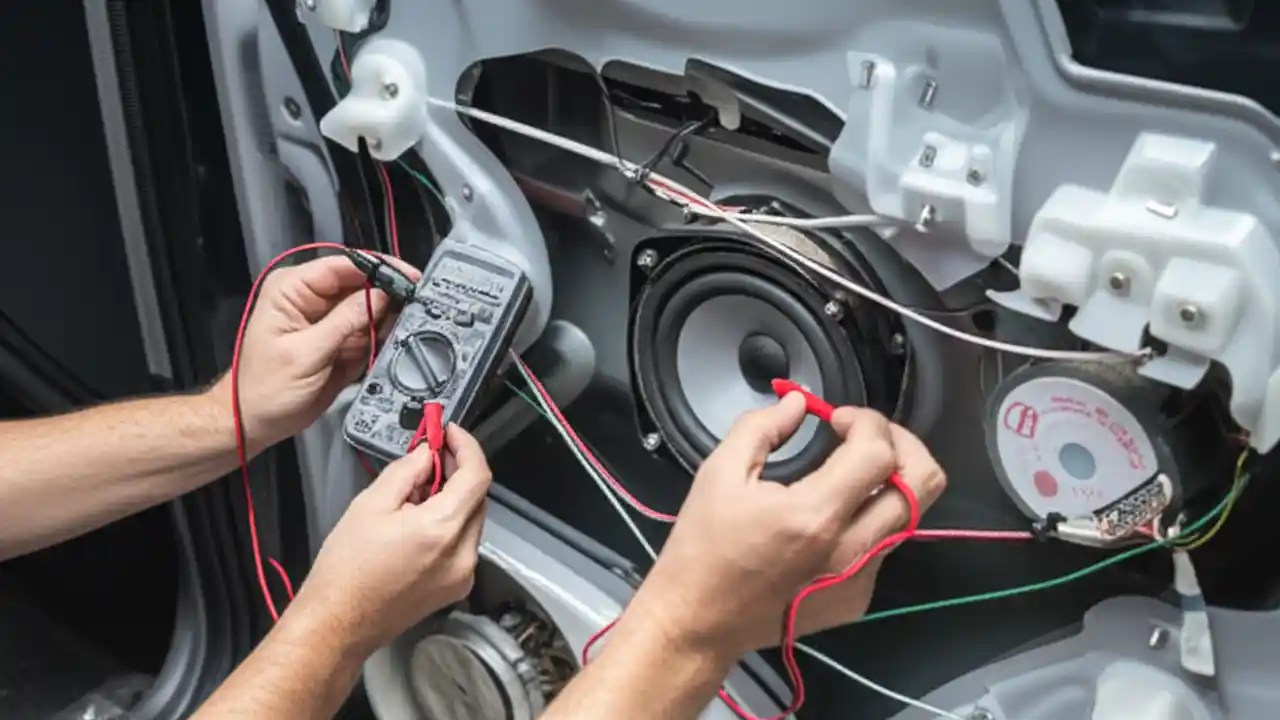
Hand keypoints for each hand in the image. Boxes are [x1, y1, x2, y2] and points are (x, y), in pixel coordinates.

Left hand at [213, 255, 418, 451]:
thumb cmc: (265, 388)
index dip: (380, 268)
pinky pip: (367, 331)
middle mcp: (310, 297)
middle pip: (361, 283)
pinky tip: (383, 347)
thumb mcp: (306, 353)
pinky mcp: (337, 340)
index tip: (409, 278)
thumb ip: (346, 321)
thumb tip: (381, 295)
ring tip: (399, 333)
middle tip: (413, 308)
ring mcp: (326, 319)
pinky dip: (379, 339)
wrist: (254, 421)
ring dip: (385, 321)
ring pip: (369, 308)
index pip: (344, 265)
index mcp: (293, 288)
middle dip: (387, 296)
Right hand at [285, 424, 491, 654]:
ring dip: (453, 499)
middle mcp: (463, 553)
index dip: (467, 447)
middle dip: (457, 472)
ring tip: (416, 494)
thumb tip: (428, 453)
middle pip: (477, 497)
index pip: (477, 475)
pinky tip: (420, 522)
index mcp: (442, 529)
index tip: (449, 432)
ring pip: (472, 520)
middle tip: (429, 457)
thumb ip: (407, 471)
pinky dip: (450, 525)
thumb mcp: (371, 504)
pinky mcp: (457, 587)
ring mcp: (463, 574)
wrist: (338, 623)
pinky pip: (464, 544)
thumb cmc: (347, 567)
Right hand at [620, 394, 944, 659]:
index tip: (836, 418)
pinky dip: (868, 519)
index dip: (867, 421)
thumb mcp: (719, 473)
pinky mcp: (857, 598)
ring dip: (888, 480)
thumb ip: (761, 427)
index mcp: (815, 515)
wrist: (699, 622)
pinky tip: (831, 518)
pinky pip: (884, 545)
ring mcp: (859, 578)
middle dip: (903, 443)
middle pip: (924, 482)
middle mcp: (850, 550)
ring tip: (851, 471)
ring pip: (910, 514)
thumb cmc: (703, 548)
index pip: (880, 453)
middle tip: (867, 436)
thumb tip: (797, 404)